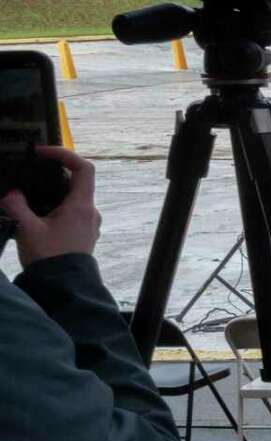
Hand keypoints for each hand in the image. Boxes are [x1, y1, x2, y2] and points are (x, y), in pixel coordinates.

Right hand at [1, 145, 99, 265]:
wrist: (63, 287)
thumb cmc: (50, 259)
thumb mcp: (27, 229)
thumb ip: (16, 206)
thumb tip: (11, 194)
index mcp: (82, 206)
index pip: (84, 168)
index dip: (64, 154)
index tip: (43, 153)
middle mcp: (90, 212)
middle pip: (76, 182)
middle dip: (52, 175)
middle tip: (30, 174)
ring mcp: (88, 223)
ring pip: (72, 198)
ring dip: (51, 193)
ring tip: (28, 197)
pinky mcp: (82, 234)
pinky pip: (71, 212)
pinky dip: (54, 207)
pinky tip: (34, 215)